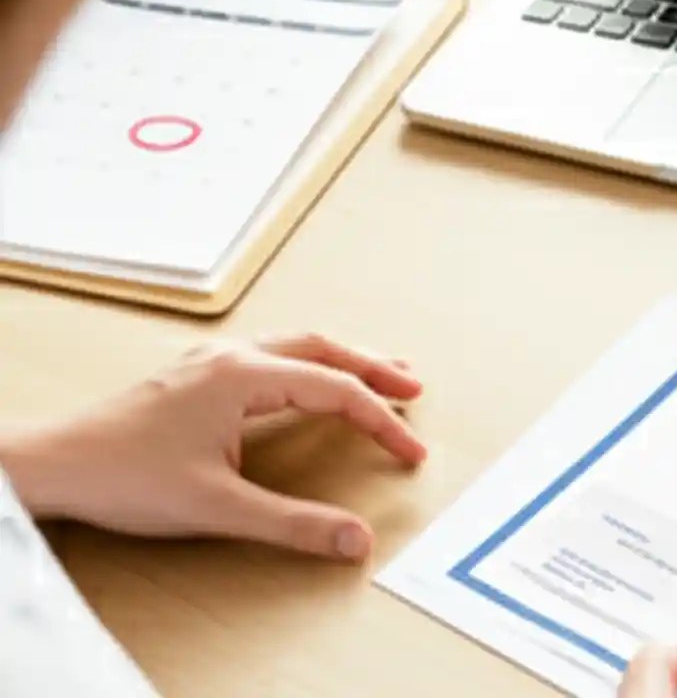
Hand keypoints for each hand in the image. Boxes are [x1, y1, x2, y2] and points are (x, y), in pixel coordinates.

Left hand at [0, 334, 425, 561]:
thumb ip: (293, 523)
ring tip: (377, 372)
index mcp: (244, 378)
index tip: (411, 451)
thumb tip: (355, 539)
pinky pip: (268, 354)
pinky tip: (305, 377)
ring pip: (294, 346)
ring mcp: (210, 363)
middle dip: (374, 368)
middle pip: (323, 350)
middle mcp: (231, 359)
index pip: (337, 391)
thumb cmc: (124, 478)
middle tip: (414, 387)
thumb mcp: (218, 507)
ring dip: (341, 359)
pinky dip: (306, 363)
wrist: (53, 465)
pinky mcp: (195, 376)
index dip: (383, 421)